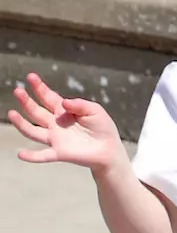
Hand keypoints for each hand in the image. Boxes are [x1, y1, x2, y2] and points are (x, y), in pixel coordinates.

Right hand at [8, 73, 127, 175]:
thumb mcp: (95, 110)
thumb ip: (80, 104)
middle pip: (36, 112)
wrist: (109, 148)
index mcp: (64, 111)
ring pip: (33, 131)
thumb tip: (63, 102)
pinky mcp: (59, 152)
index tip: (31, 77)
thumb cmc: (102, 127)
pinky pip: (42, 155)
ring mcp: (55, 138)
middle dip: (27, 101)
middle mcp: (55, 124)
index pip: (48, 97)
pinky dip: (31, 156)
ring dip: (21, 123)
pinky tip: (20, 154)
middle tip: (18, 90)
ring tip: (11, 113)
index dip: (40, 87)